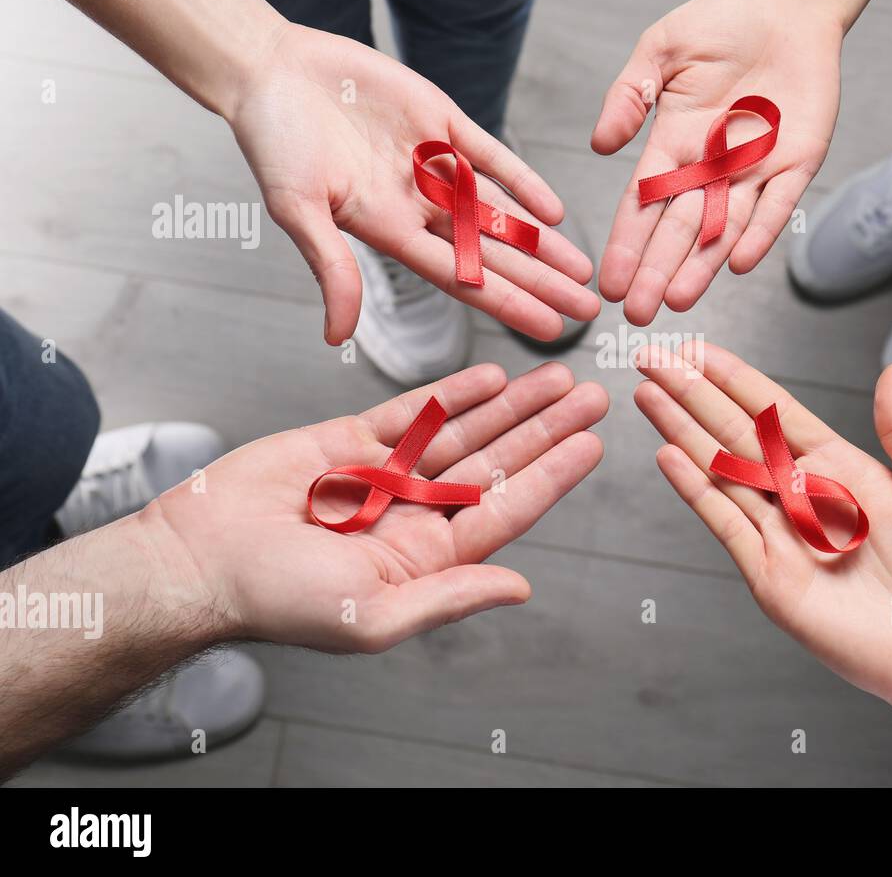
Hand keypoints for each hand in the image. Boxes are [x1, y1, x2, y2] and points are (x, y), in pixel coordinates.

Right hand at [141, 362, 607, 652]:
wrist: (200, 559)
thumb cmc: (280, 600)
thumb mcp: (375, 614)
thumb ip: (451, 596)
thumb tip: (521, 590)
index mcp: (429, 556)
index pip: (506, 507)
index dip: (552, 474)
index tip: (593, 445)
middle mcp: (416, 512)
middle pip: (495, 460)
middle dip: (545, 428)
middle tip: (591, 397)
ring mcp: (385, 472)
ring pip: (462, 430)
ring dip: (510, 403)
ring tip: (555, 375)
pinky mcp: (348, 441)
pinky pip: (411, 411)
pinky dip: (450, 392)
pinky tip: (490, 376)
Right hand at [228, 24, 600, 344]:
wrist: (270, 67)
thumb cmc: (272, 140)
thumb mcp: (298, 209)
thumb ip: (330, 267)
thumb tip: (338, 337)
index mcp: (388, 231)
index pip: (462, 278)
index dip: (509, 304)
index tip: (552, 330)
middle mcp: (418, 206)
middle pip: (493, 254)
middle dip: (542, 283)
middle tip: (589, 311)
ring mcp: (433, 165)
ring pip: (501, 212)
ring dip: (542, 242)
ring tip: (584, 271)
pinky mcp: (441, 122)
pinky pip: (492, 158)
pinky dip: (523, 182)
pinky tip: (556, 211)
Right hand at [593, 0, 842, 324]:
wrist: (787, 6)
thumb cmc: (722, 22)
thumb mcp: (662, 48)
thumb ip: (630, 94)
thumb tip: (600, 145)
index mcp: (674, 144)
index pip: (644, 204)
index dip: (627, 244)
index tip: (611, 282)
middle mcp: (711, 167)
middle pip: (679, 229)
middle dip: (657, 271)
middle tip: (638, 313)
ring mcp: (755, 169)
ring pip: (724, 229)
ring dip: (702, 267)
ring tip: (678, 300)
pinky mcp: (797, 163)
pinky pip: (777, 206)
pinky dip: (760, 235)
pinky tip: (738, 264)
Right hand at [633, 343, 891, 720]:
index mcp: (841, 468)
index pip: (774, 411)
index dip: (735, 379)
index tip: (700, 348)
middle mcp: (803, 496)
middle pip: (735, 434)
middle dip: (693, 394)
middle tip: (652, 357)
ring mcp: (781, 535)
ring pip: (721, 471)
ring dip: (682, 433)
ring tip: (647, 396)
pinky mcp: (769, 576)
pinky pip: (725, 524)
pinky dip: (696, 490)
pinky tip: (669, 458)